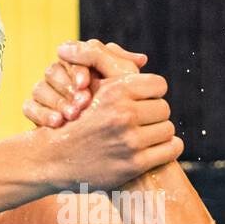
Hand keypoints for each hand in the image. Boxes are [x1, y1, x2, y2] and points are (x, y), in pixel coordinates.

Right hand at [23, 39, 146, 127]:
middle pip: (53, 70)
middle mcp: (58, 75)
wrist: (80, 147)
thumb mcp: (121, 86)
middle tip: (82, 101)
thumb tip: (141, 59)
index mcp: (79, 64)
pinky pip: (28, 106)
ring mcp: (44, 93)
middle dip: (67, 86)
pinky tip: (56, 123)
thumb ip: (126, 69)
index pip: (74, 56)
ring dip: (56, 100)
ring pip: (40, 87)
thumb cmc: (114, 112)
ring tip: (71, 115)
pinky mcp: (33, 110)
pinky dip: (40, 113)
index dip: (80, 69)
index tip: (87, 84)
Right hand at [40, 49, 181, 189]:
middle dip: (154, 115)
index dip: (152, 93)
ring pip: (168, 129)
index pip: (158, 84)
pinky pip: (171, 150)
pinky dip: (168, 149)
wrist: (53, 159)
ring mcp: (130, 141)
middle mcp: (123, 114)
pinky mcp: (135, 164)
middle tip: (143, 122)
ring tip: (146, 136)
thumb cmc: (74, 121)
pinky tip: (156, 150)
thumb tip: (142, 59)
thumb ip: (112, 70)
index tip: (144, 101)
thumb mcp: (89, 89)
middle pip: (164, 108)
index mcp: (115, 91)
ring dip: (160, 133)